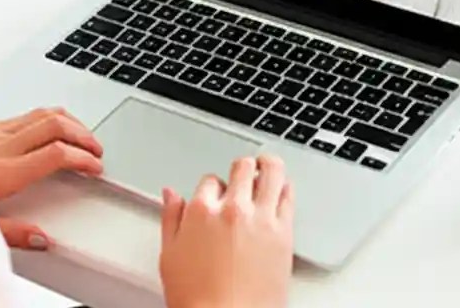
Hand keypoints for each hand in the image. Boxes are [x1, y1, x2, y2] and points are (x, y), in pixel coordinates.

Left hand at [0, 107, 103, 249]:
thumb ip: (11, 233)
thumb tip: (40, 238)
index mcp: (2, 171)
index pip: (55, 154)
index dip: (82, 158)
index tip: (94, 167)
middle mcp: (0, 146)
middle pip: (55, 126)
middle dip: (83, 135)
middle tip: (96, 150)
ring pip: (42, 114)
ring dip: (68, 122)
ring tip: (82, 134)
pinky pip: (25, 115)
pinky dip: (47, 118)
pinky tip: (49, 127)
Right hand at [159, 154, 294, 307]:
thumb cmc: (198, 299)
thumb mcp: (170, 256)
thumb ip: (171, 219)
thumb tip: (170, 194)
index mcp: (201, 211)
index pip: (210, 181)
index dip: (213, 188)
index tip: (216, 197)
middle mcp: (232, 208)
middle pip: (241, 168)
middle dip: (241, 169)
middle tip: (244, 173)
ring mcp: (261, 218)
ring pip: (271, 172)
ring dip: (268, 165)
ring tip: (268, 166)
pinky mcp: (284, 231)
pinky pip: (289, 196)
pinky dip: (286, 187)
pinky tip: (282, 189)